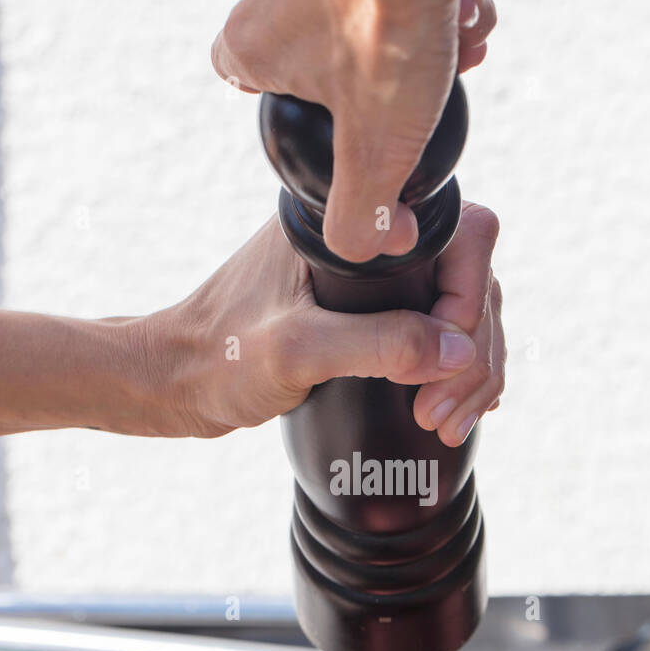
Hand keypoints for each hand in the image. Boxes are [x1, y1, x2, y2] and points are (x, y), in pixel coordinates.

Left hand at [143, 201, 503, 444]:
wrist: (175, 384)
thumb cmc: (217, 358)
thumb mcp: (297, 352)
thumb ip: (378, 344)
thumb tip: (458, 351)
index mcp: (349, 226)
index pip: (460, 235)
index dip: (470, 298)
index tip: (447, 358)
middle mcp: (369, 245)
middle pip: (471, 278)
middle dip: (474, 351)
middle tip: (444, 414)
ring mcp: (374, 283)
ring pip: (462, 311)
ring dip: (471, 369)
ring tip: (446, 424)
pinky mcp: (370, 317)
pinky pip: (439, 334)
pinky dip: (457, 371)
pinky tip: (457, 406)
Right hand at [211, 0, 496, 263]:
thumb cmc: (384, 18)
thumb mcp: (375, 150)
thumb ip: (363, 213)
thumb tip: (375, 248)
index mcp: (251, 42)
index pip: (246, 84)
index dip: (296, 108)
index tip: (344, 113)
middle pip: (331, 47)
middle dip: (394, 68)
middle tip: (428, 74)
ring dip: (430, 23)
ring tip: (456, 27)